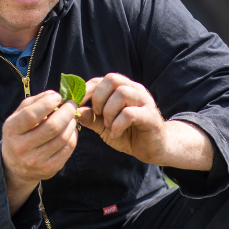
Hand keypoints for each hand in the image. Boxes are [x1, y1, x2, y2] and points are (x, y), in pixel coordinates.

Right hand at [1, 90, 77, 213]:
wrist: (16, 167)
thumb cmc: (20, 134)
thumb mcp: (18, 116)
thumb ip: (34, 102)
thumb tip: (55, 95)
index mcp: (12, 130)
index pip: (31, 115)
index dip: (48, 103)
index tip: (58, 97)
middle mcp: (22, 147)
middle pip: (52, 127)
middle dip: (67, 112)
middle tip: (71, 105)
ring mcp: (36, 160)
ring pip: (63, 138)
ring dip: (71, 123)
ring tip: (71, 117)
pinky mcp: (50, 169)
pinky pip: (68, 148)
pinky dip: (73, 135)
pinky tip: (70, 130)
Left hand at [79, 73, 213, 170]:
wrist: (153, 149)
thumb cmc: (129, 134)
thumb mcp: (105, 126)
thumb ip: (91, 118)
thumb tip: (75, 110)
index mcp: (124, 89)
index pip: (103, 79)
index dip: (87, 90)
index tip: (78, 104)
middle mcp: (135, 90)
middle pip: (113, 79)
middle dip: (99, 98)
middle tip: (97, 114)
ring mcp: (145, 101)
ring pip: (122, 93)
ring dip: (109, 112)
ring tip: (108, 126)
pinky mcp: (150, 116)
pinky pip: (129, 113)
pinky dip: (117, 125)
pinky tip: (115, 134)